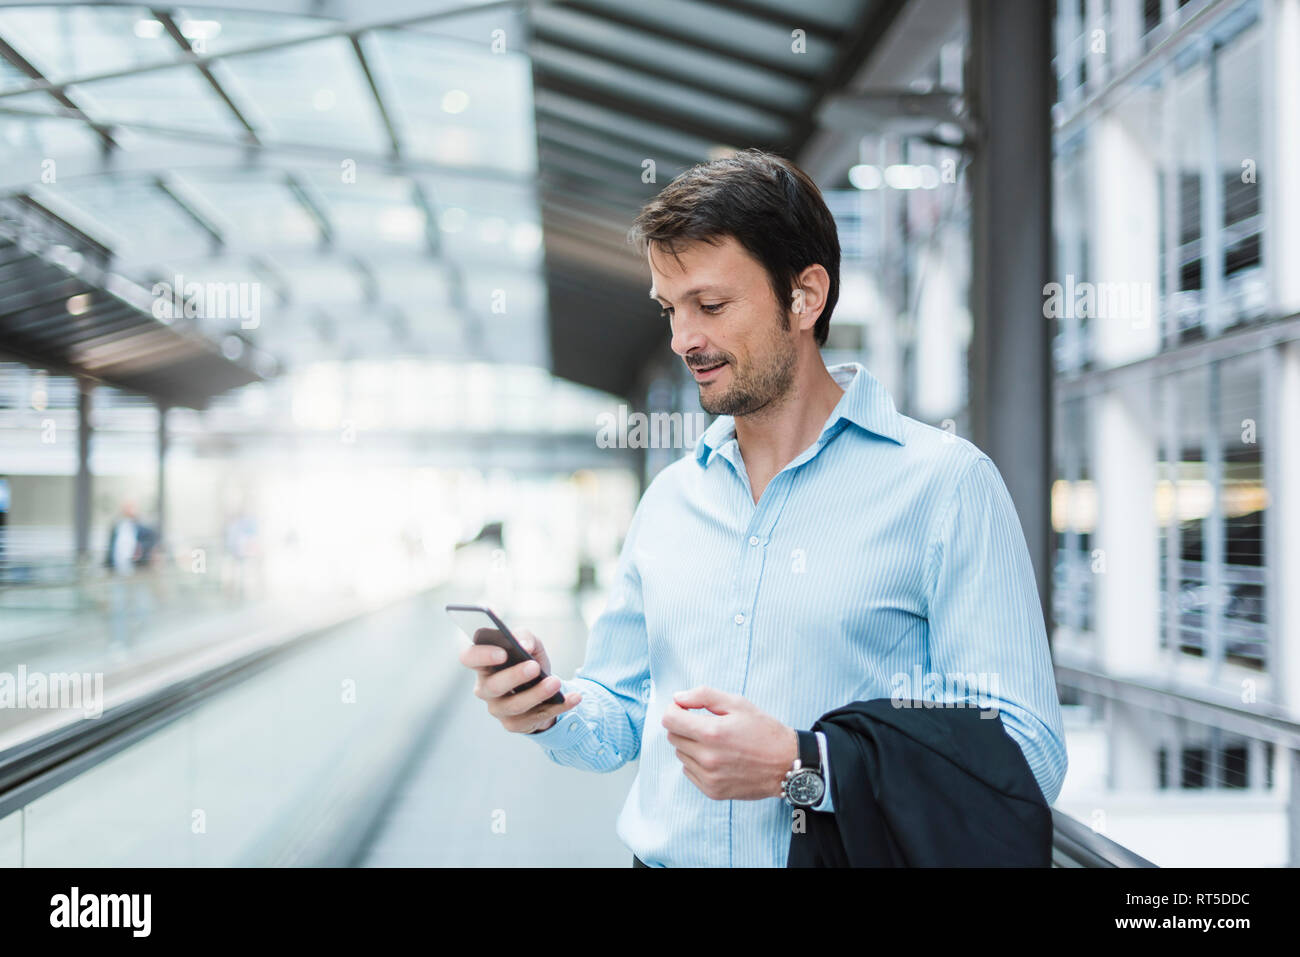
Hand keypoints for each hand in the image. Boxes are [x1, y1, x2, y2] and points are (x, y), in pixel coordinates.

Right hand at [458, 628, 582, 733]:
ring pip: (516, 706)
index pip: (469, 658)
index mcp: (483, 664)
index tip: (503, 652)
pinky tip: (574, 698)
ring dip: (538, 694)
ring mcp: (499, 710)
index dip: (482, 655)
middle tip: (534, 667)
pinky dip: (559, 706)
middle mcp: (486, 689)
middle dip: (514, 676)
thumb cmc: (528, 661)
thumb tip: (524, 646)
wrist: (541, 688)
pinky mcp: (516, 725)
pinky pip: (538, 717)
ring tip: (556, 682)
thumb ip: (525, 637)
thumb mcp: (529, 644)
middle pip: (494, 686)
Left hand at [661, 687, 797, 800]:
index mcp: (712, 733)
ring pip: (680, 754)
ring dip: (691, 745)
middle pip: (673, 736)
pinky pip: (689, 771)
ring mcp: (709, 777)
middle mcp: (707, 758)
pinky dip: (697, 762)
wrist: (787, 765)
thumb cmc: (764, 731)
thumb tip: (677, 698)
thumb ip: (704, 696)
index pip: (669, 719)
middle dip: (684, 726)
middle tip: (706, 724)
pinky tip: (718, 758)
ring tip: (716, 743)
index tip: (684, 708)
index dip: (674, 709)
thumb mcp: (738, 704)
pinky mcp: (712, 791)